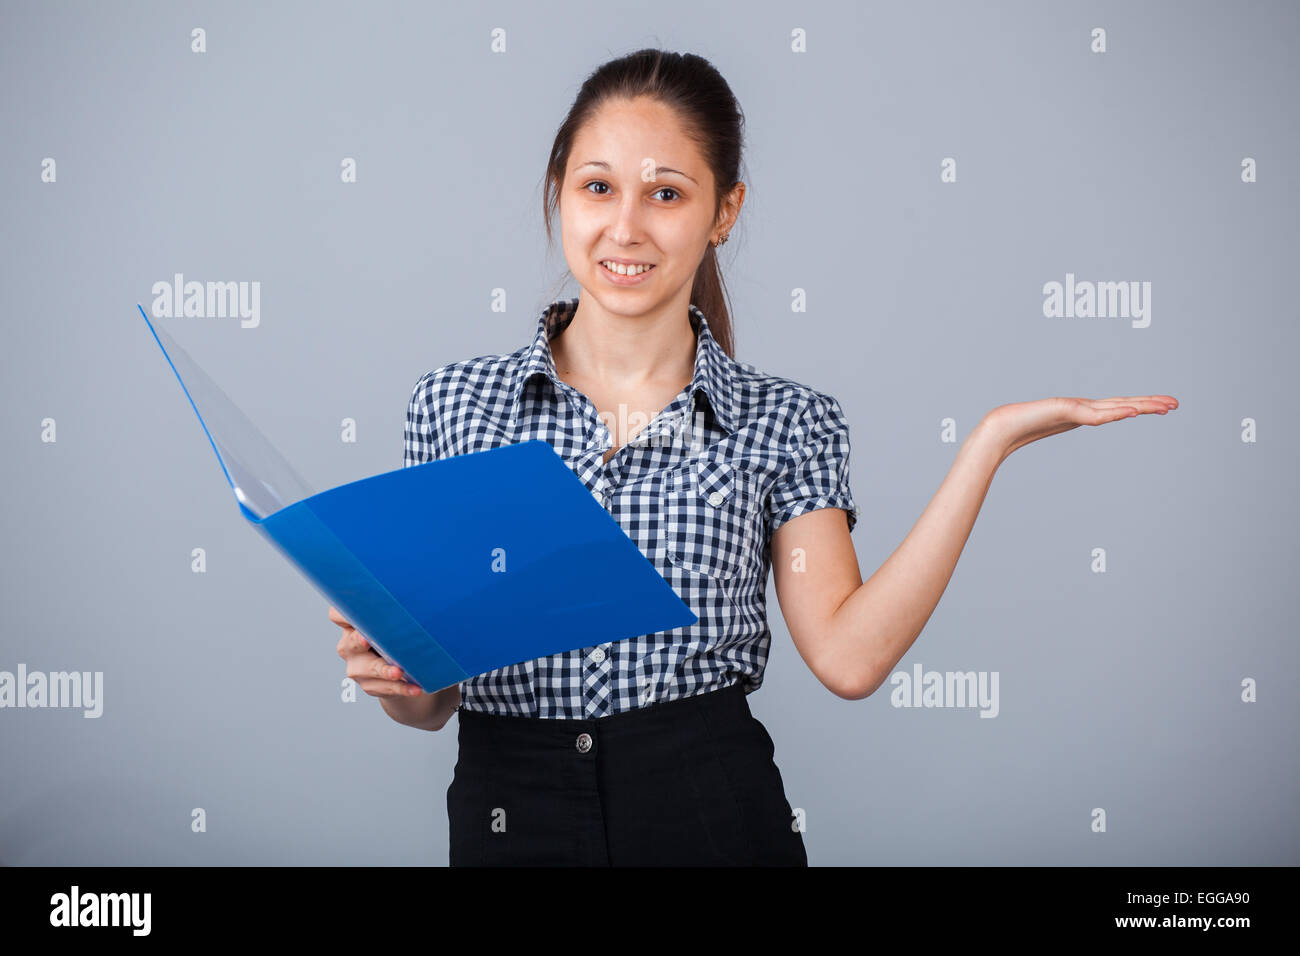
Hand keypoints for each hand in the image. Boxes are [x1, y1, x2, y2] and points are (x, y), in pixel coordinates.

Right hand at [330, 605, 423, 697]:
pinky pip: (385, 688)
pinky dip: (402, 688)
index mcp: (352, 625)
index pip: (337, 615)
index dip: (342, 612)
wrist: (399, 671)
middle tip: (367, 640)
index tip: (356, 608)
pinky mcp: (370, 685)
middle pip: (349, 643)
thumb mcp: (393, 622)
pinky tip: (415, 688)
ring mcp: (357, 668)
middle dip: (358, 641)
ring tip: (399, 672)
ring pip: (367, 669)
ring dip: (383, 671)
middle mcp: (350, 646)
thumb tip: (421, 600)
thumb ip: (396, 613)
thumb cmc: (396, 636)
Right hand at [984, 394, 1177, 459]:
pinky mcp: (1062, 410)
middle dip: (1150, 403)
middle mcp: (1080, 408)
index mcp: (1079, 413)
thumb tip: (1062, 437)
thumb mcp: (1043, 433)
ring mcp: (1072, 408)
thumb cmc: (1014, 432)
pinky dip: (1114, 412)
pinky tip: (1130, 413)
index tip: (1164, 407)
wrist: (996, 429)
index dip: (1141, 405)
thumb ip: (1054, 431)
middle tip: (1176, 404)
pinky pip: (1094, 414)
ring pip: (1114, 407)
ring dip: (1140, 406)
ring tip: (1164, 407)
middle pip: (1121, 404)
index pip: (1116, 407)